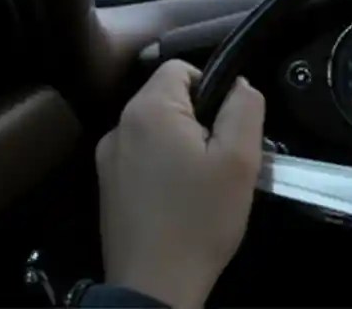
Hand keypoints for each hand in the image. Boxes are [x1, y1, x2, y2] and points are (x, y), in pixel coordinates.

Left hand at [96, 60, 264, 308]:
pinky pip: (141, 157)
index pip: (180, 67)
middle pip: (166, 99)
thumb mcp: (239, 160)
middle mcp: (118, 126)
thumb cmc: (200, 218)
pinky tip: (179, 200)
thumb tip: (240, 84)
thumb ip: (244, 109)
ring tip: (202, 183)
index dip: (212, 86)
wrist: (154, 285)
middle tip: (222, 159)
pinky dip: (163, 167)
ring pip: (155, 130)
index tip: (228, 124)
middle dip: (199, 119)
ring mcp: (106, 159)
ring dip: (181, 145)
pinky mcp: (106, 187)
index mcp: (147, 110)